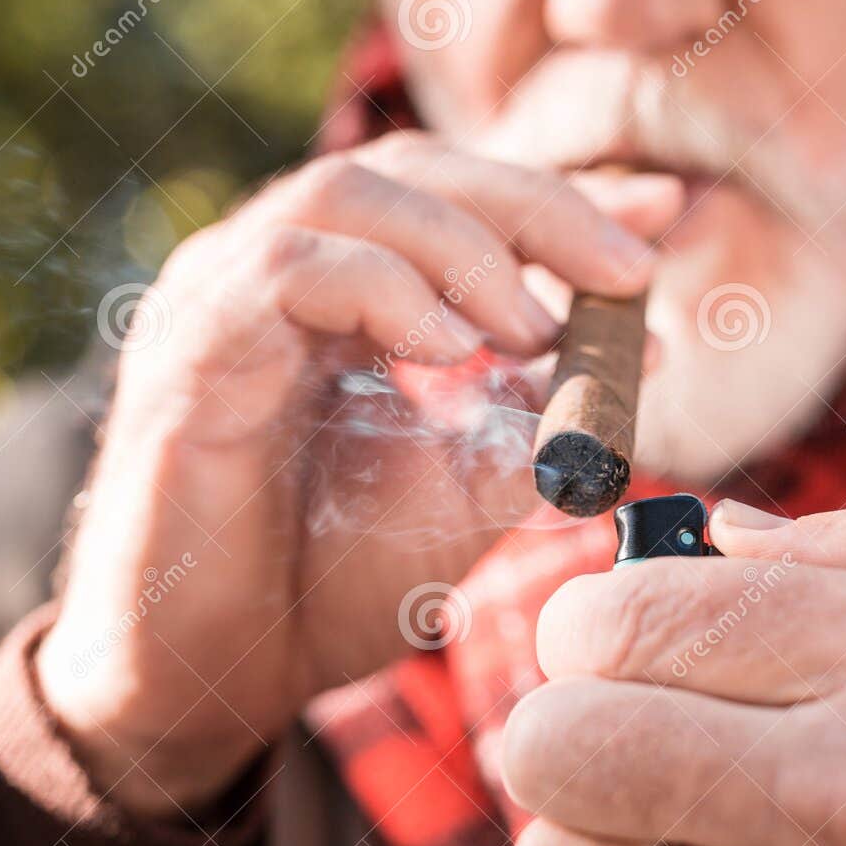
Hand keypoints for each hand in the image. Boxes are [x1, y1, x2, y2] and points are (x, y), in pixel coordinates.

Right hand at [36, 131, 684, 815]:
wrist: (222, 676)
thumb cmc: (328, 581)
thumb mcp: (467, 487)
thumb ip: (541, 413)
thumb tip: (645, 351)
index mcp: (336, 292)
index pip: (451, 195)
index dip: (558, 197)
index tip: (658, 216)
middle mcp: (272, 274)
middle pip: (409, 168)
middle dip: (534, 206)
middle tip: (628, 268)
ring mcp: (220, 300)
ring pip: (346, 193)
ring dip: (466, 247)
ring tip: (537, 328)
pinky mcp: (188, 351)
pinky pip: (290, 269)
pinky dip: (389, 290)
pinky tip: (454, 352)